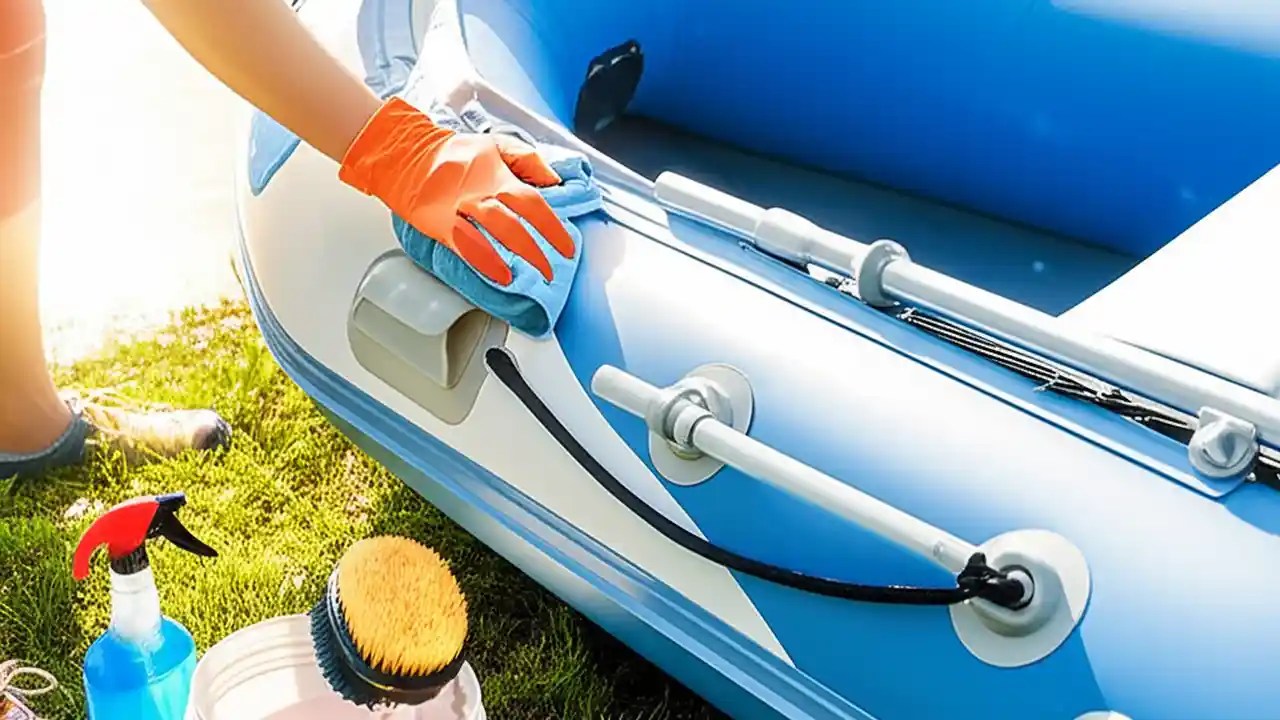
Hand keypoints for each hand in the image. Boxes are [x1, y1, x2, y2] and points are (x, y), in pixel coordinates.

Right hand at [338, 97, 574, 285]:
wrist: (404, 152)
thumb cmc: (454, 154)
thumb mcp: (496, 145)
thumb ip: (528, 162)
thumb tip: (556, 182)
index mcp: (497, 175)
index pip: (533, 202)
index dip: (552, 226)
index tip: (567, 247)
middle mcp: (481, 192)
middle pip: (515, 221)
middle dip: (537, 248)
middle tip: (552, 270)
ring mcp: (458, 208)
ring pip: (492, 231)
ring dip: (514, 255)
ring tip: (530, 275)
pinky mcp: (438, 222)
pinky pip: (464, 243)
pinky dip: (483, 259)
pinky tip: (498, 274)